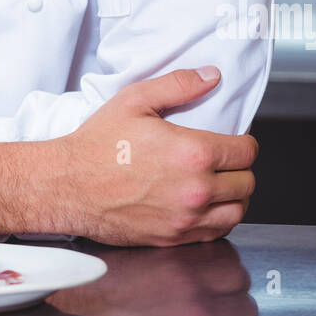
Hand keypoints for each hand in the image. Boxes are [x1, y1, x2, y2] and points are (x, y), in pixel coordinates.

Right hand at [52, 67, 256, 246]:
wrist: (68, 185)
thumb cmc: (97, 144)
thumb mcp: (134, 99)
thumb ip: (178, 85)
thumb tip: (211, 77)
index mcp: (192, 154)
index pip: (246, 152)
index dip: (245, 142)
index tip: (236, 141)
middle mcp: (195, 190)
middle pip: (247, 183)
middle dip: (241, 168)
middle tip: (226, 161)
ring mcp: (186, 219)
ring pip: (237, 212)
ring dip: (235, 196)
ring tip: (221, 184)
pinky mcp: (174, 238)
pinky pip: (216, 232)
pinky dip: (218, 219)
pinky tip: (205, 205)